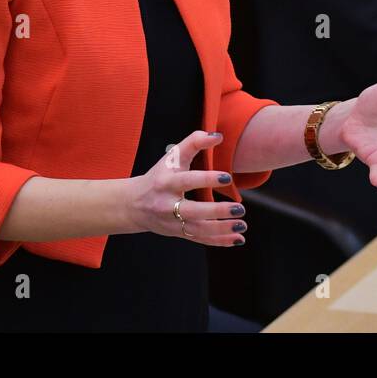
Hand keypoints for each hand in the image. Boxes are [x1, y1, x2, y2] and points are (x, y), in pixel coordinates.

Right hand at [124, 130, 246, 247]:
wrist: (134, 204)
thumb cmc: (158, 177)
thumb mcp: (171, 157)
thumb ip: (193, 142)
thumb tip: (217, 136)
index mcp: (166, 183)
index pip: (187, 181)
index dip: (207, 179)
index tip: (227, 177)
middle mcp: (167, 205)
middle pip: (193, 211)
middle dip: (217, 211)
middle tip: (239, 209)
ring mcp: (172, 222)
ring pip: (199, 229)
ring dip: (222, 229)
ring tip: (242, 223)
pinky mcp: (178, 233)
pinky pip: (200, 239)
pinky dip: (220, 241)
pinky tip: (237, 238)